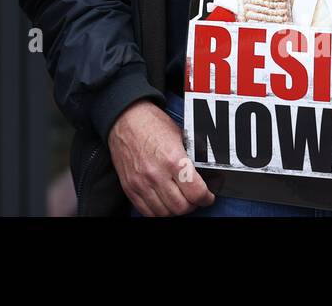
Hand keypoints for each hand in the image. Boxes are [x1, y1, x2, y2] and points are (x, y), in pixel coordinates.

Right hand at [108, 100, 214, 216]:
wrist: (125, 119)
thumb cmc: (152, 124)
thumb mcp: (179, 136)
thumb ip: (191, 158)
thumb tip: (204, 175)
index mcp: (172, 159)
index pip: (196, 193)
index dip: (206, 198)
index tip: (207, 196)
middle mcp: (156, 174)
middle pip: (181, 208)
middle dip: (192, 205)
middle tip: (192, 197)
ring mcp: (141, 183)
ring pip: (165, 213)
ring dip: (174, 209)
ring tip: (177, 199)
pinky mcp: (129, 188)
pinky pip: (147, 212)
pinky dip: (158, 211)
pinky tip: (163, 201)